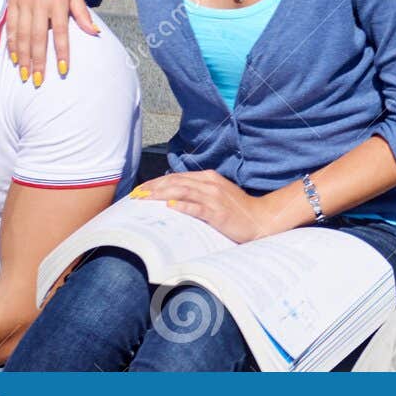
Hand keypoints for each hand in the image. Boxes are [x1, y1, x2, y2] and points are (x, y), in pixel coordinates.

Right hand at [7, 0, 97, 87]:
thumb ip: (81, 11)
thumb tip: (94, 32)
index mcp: (58, 0)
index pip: (60, 32)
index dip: (61, 52)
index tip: (62, 70)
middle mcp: (39, 3)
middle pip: (38, 38)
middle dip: (38, 62)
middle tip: (37, 81)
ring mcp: (23, 3)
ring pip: (21, 35)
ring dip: (23, 57)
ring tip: (24, 74)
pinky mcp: (11, 1)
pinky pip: (10, 26)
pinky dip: (11, 43)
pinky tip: (13, 57)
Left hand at [130, 171, 276, 242]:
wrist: (260, 218)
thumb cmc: (237, 209)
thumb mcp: (216, 195)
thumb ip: (197, 192)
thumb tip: (172, 197)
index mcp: (208, 178)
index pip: (176, 177)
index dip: (156, 182)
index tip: (139, 190)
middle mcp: (210, 184)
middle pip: (176, 182)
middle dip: (153, 187)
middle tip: (135, 195)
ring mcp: (214, 197)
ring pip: (183, 191)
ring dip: (162, 194)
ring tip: (145, 198)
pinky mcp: (218, 212)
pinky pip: (198, 208)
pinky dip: (183, 206)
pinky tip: (171, 207)